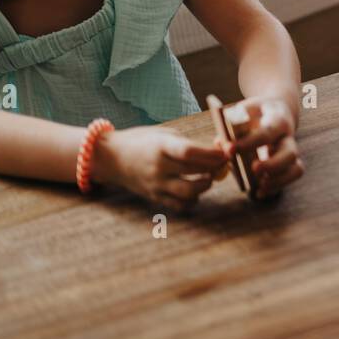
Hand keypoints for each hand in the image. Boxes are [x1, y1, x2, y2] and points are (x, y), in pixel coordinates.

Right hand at [93, 127, 225, 212]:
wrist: (112, 158)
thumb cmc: (143, 141)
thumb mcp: (164, 134)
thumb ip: (188, 143)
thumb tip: (217, 150)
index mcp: (160, 146)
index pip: (189, 152)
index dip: (211, 154)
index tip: (225, 152)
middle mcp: (158, 166)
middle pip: (194, 171)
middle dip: (214, 167)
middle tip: (223, 162)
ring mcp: (156, 184)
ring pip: (189, 192)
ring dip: (205, 185)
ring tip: (208, 176)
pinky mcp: (155, 197)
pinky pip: (179, 205)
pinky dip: (192, 200)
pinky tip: (195, 189)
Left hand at [220, 97, 303, 199]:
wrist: (273, 109)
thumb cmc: (253, 112)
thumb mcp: (243, 110)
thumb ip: (231, 124)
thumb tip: (220, 144)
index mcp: (277, 118)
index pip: (267, 132)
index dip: (249, 143)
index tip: (230, 150)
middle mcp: (288, 137)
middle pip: (290, 153)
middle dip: (272, 164)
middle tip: (253, 170)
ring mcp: (291, 151)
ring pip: (296, 169)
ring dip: (278, 180)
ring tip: (259, 186)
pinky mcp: (290, 164)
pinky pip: (290, 178)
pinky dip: (276, 188)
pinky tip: (259, 193)